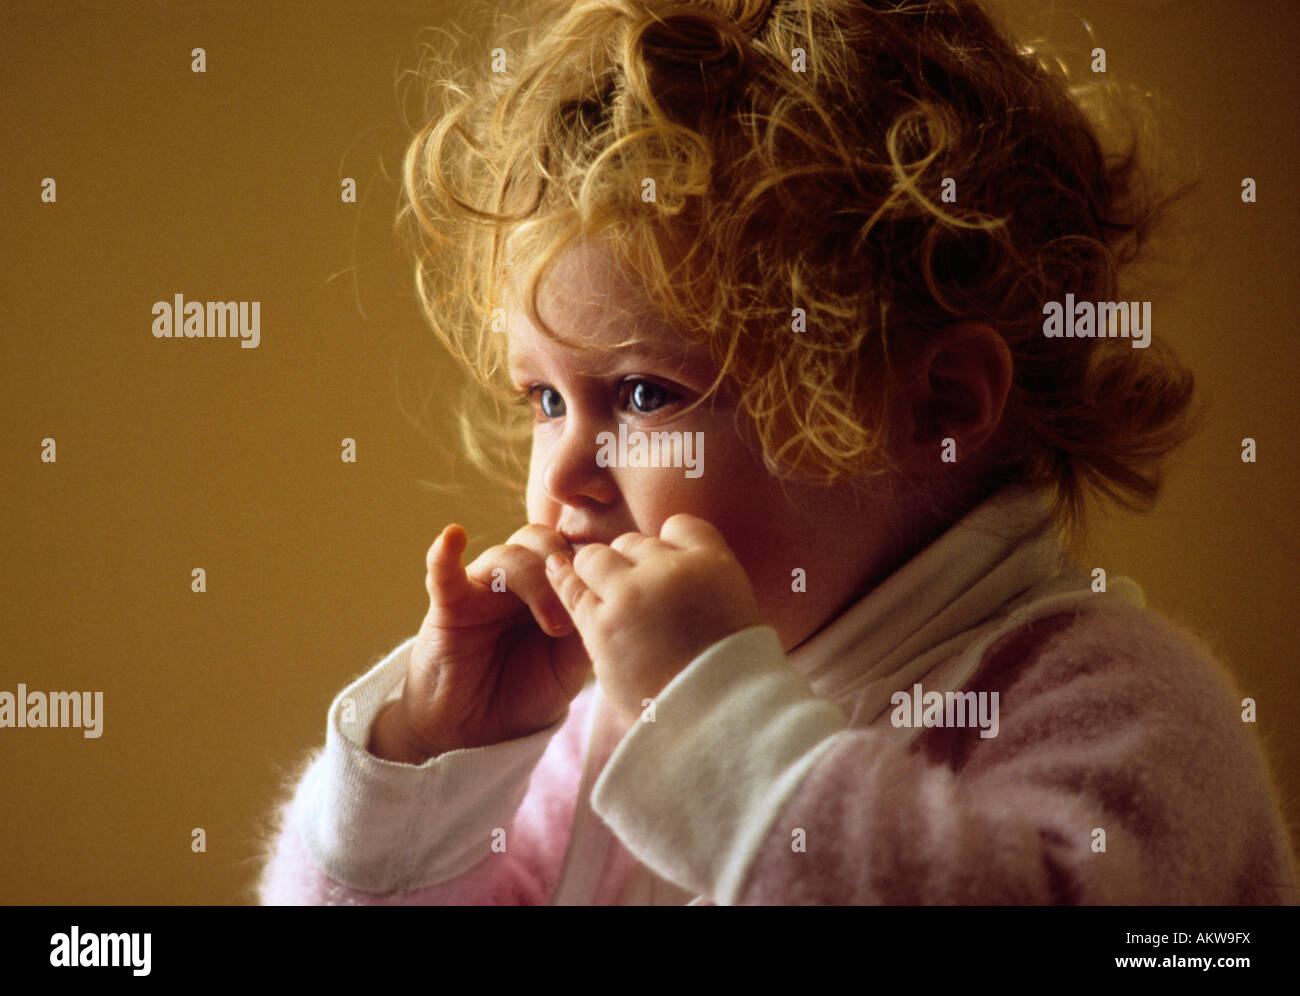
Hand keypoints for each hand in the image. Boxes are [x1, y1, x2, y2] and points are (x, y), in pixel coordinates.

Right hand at [369, 522, 592, 762]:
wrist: (477, 733)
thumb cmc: (526, 695)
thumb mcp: (569, 668)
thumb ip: (586, 633)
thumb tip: (609, 600)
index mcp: (550, 588)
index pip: (572, 550)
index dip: (591, 560)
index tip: (612, 587)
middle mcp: (517, 582)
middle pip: (542, 540)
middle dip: (565, 564)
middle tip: (578, 608)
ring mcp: (482, 590)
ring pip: (507, 555)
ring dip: (535, 580)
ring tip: (554, 626)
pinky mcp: (449, 605)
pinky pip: (443, 571)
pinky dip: (445, 552)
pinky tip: (454, 536)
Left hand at [544, 513, 763, 721]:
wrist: (716, 720)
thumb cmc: (731, 675)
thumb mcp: (738, 613)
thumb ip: (706, 584)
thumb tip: (675, 572)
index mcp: (713, 562)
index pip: (678, 527)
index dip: (667, 547)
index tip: (666, 571)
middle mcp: (671, 569)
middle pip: (635, 542)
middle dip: (630, 562)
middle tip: (633, 594)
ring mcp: (634, 594)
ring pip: (597, 558)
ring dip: (595, 570)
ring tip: (598, 592)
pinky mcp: (602, 625)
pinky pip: (572, 588)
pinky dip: (566, 582)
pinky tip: (558, 575)